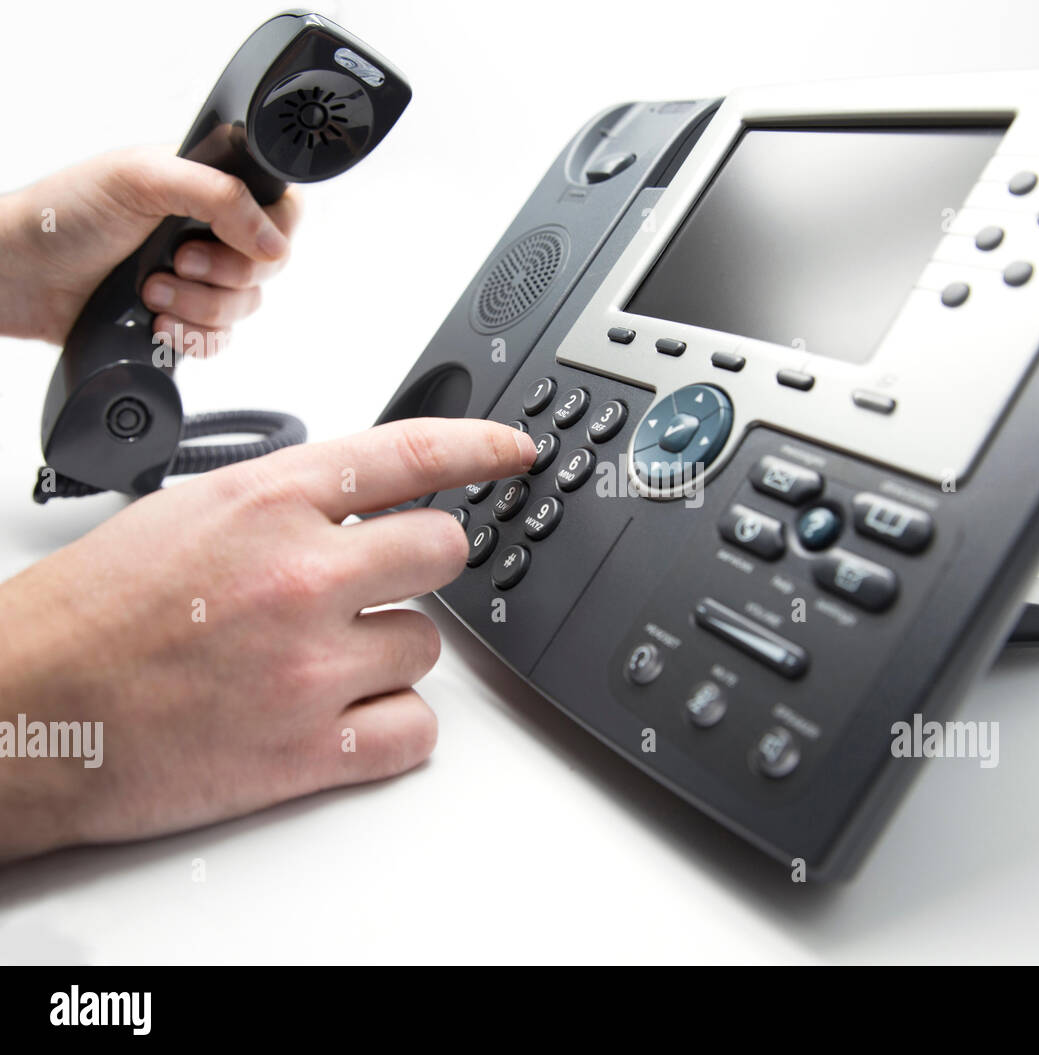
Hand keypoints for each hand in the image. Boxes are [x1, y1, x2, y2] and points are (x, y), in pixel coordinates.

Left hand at [0, 145, 300, 346]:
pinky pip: (221, 341)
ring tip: (150, 291)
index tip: (238, 240)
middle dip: (224, 274)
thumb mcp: (141, 179)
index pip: (281, 209)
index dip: (272, 232)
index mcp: (208, 187)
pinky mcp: (181, 319)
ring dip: (199, 306)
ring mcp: (198, 280)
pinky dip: (193, 336)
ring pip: (245, 308)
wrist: (16, 273)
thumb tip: (274, 242)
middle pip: (268, 267)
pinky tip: (157, 322)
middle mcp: (210, 233)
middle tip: (178, 261)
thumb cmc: (64, 214)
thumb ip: (218, 196)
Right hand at [0, 417, 535, 861]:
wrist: (23, 710)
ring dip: (387, 654)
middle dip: (416, 566)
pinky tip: (338, 718)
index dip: (480, 445)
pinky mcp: (307, 752)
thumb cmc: (91, 613)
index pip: (410, 453)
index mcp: (266, 503)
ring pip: (428, 647)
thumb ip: (288, 501)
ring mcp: (309, 667)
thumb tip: (367, 500)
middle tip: (369, 588)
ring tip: (312, 663)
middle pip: (444, 550)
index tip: (514, 451)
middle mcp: (300, 576)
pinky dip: (390, 729)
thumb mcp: (189, 513)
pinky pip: (416, 731)